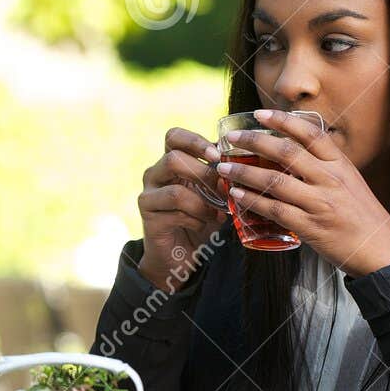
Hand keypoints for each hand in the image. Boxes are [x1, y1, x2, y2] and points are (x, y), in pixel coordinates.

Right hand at [136, 127, 227, 293]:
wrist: (180, 254)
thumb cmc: (201, 218)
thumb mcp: (213, 193)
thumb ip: (221, 175)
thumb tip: (242, 159)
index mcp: (170, 162)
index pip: (174, 136)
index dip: (195, 141)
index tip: (217, 155)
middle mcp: (154, 174)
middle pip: (174, 159)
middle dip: (205, 175)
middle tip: (223, 189)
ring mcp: (148, 194)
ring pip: (176, 190)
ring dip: (203, 203)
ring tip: (217, 214)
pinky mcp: (147, 216)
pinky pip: (175, 213)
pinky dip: (196, 219)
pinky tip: (203, 225)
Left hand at [217, 109, 389, 277]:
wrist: (382, 250)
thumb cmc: (363, 216)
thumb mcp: (350, 182)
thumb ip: (325, 168)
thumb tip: (292, 155)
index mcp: (340, 165)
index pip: (310, 134)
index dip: (283, 121)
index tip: (260, 113)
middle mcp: (330, 180)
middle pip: (286, 152)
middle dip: (253, 141)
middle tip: (231, 137)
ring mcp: (320, 203)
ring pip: (274, 180)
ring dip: (244, 172)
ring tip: (224, 167)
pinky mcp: (311, 227)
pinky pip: (274, 210)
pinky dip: (252, 201)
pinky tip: (237, 195)